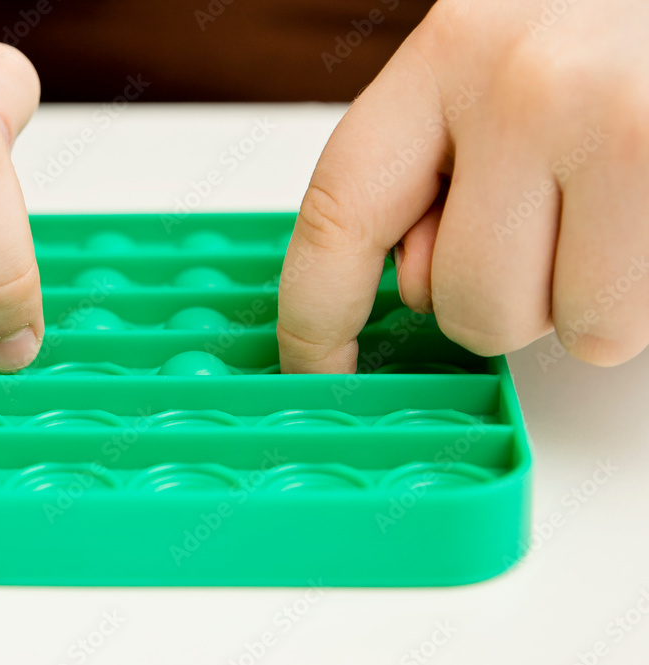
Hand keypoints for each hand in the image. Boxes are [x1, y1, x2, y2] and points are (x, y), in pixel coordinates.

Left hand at [278, 0, 648, 371]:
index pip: (341, 211)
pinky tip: (643, 217)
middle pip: (462, 303)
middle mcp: (530, 88)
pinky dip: (640, 292)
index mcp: (454, 50)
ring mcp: (626, 134)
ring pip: (567, 329)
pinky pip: (634, 322)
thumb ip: (436, 160)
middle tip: (546, 225)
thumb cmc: (610, 15)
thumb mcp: (493, 55)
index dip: (315, 310)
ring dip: (582, 298)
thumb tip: (408, 280)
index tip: (315, 364)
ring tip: (612, 208)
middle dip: (499, 296)